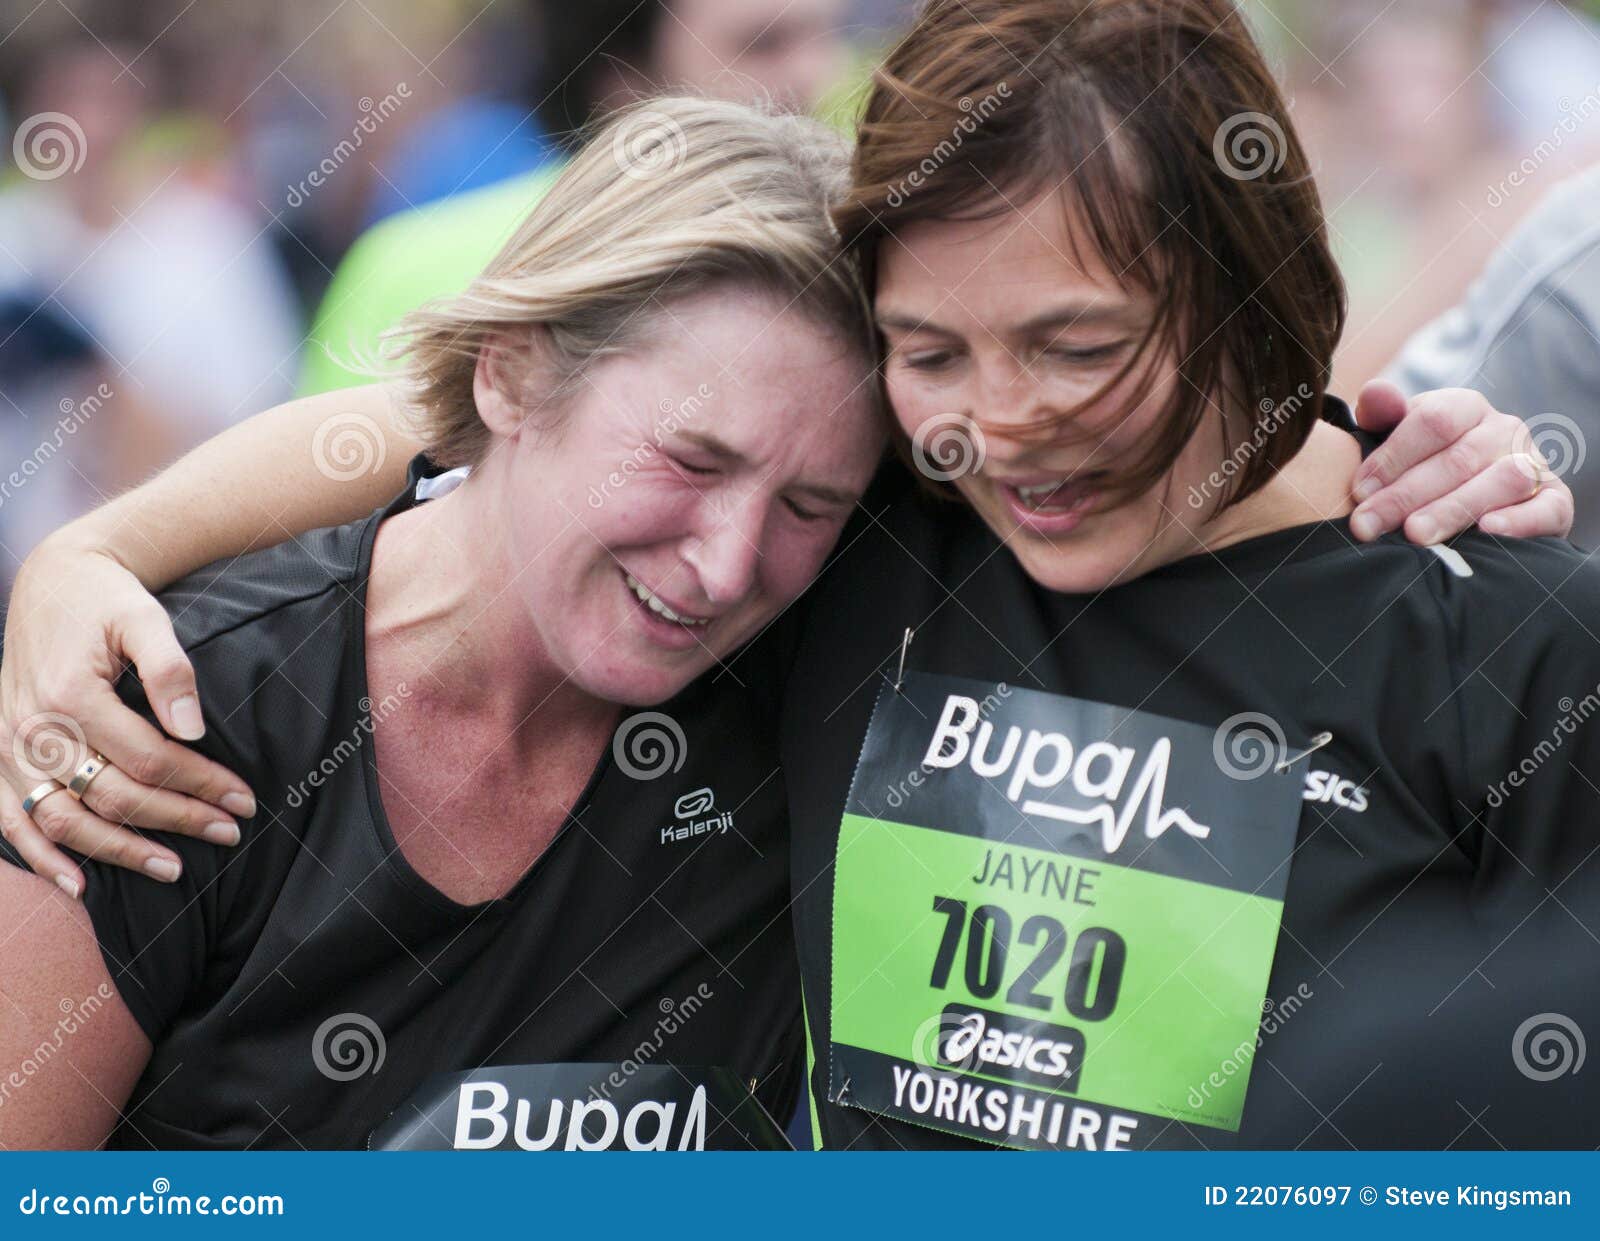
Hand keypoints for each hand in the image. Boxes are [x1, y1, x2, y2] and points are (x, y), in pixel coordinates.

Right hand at [0, 544, 254, 896]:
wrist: (51, 581)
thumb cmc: (105, 599)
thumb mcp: (144, 618)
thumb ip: (170, 670)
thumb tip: (193, 731)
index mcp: (72, 694)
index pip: (150, 760)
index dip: (200, 784)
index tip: (244, 800)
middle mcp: (34, 727)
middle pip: (113, 795)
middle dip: (176, 820)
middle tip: (228, 832)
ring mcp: (9, 746)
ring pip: (63, 820)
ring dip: (118, 851)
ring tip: (172, 870)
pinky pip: (9, 818)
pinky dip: (40, 857)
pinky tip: (77, 886)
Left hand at [1348, 381, 1573, 543]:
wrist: (1470, 496)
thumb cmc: (1421, 464)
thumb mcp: (1397, 434)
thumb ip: (1383, 414)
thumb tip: (1373, 393)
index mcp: (1465, 407)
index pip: (1433, 421)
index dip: (1392, 456)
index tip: (1358, 491)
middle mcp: (1504, 430)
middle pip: (1458, 458)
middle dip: (1405, 495)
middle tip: (1367, 525)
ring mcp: (1533, 463)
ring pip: (1501, 480)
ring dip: (1454, 508)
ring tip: (1415, 534)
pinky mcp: (1556, 501)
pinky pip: (1547, 508)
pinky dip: (1520, 520)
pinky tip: (1486, 530)